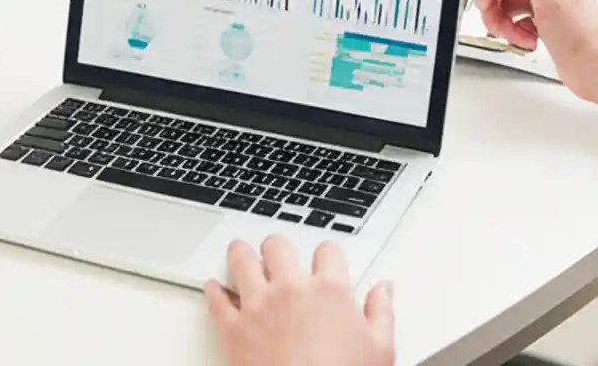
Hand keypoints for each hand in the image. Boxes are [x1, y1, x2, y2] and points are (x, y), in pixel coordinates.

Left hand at [204, 237, 394, 365]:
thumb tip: (384, 290)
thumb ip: (381, 313)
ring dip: (241, 255)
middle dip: (278, 248)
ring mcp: (259, 306)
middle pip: (278, 246)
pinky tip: (215, 288)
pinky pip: (216, 300)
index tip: (324, 259)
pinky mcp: (233, 328)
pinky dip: (214, 292)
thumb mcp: (380, 350)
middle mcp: (291, 290)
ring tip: (241, 254)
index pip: (328, 251)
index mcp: (330, 291)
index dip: (327, 254)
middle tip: (277, 254)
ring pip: (242, 260)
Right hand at [466, 0, 597, 99]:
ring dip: (504, 22)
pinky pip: (514, 22)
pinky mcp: (542, 25)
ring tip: (517, 35)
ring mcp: (546, 6)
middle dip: (494, 3)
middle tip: (493, 16)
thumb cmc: (585, 35)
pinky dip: (513, 32)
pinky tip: (527, 40)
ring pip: (506, 5)